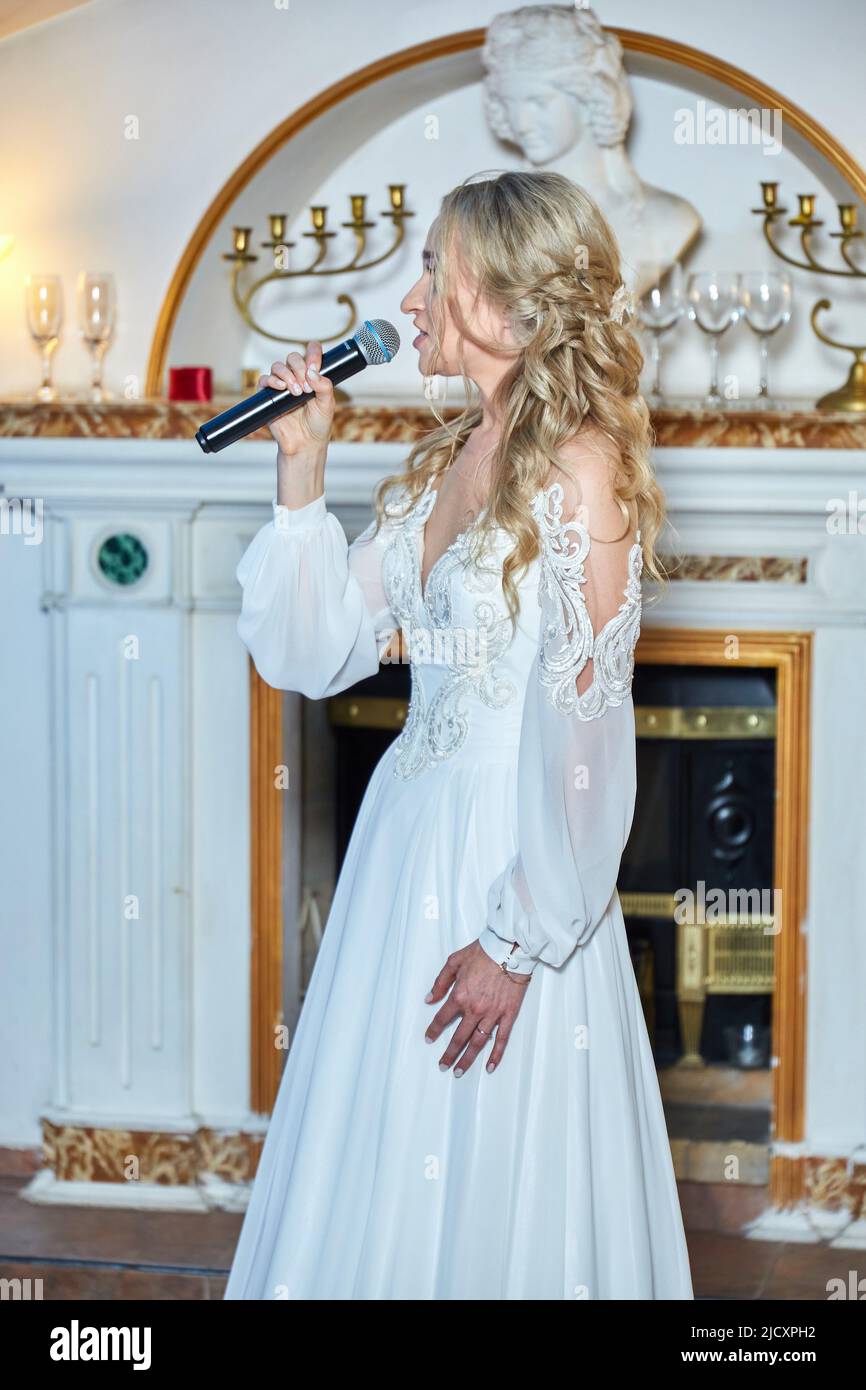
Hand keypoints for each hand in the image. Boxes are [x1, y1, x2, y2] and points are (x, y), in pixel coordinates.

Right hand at [257, 340, 334, 457]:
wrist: (305, 444)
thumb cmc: (318, 424)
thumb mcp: (328, 404)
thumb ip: (325, 385)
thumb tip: (312, 372)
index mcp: (312, 375)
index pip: (311, 352)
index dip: (313, 353)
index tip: (315, 366)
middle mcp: (296, 377)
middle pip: (292, 358)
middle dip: (300, 368)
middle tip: (306, 387)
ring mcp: (281, 385)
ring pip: (278, 366)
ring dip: (287, 375)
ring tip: (296, 392)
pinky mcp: (269, 395)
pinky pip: (264, 380)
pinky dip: (271, 381)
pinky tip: (281, 388)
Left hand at [424, 941, 530, 1075]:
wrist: (509, 948)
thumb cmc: (482, 952)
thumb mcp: (454, 961)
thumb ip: (440, 982)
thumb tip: (429, 999)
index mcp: (460, 996)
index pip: (442, 1019)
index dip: (434, 1030)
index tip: (429, 1039)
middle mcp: (474, 1009)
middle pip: (459, 1037)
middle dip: (449, 1054)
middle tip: (442, 1066)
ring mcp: (492, 1014)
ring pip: (478, 1042)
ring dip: (467, 1059)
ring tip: (459, 1071)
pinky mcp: (508, 1015)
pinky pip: (501, 1039)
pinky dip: (495, 1055)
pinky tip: (489, 1067)